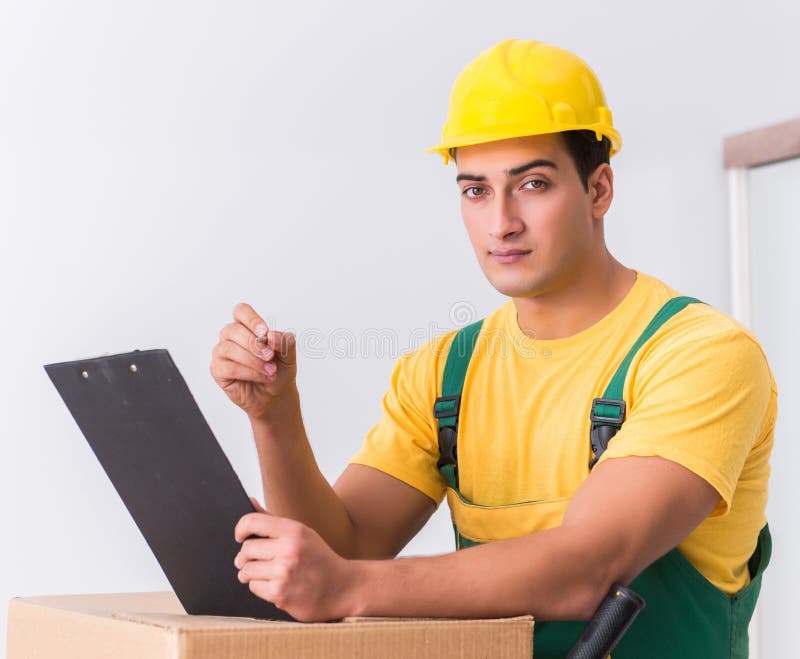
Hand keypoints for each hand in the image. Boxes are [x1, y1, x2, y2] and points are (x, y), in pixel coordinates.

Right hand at [210, 302, 296, 420]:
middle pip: (233, 329)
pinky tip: (263, 377)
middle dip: (254, 344)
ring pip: (229, 348)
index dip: (251, 319)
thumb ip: (284, 342)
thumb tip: (271, 335)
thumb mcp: (289, 355)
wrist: (276, 394)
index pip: (241, 311)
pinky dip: (249, 372)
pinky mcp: (218, 370)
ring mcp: (221, 352)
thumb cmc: (279, 369)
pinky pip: (228, 367)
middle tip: (270, 356)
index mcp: (246, 326)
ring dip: (252, 360)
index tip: (264, 332)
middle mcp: (230, 336)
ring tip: (271, 370)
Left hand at [234, 506, 360, 621]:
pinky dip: (260, 588)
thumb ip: (273, 520)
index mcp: (294, 530)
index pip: (252, 521)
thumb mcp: (301, 534)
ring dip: (252, 574)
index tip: (240, 536)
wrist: (342, 587)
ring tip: (267, 573)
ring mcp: (284, 572)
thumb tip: (250, 501)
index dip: (240, 529)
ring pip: (246, 571)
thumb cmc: (319, 559)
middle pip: (246, 549)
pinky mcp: (280, 594)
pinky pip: (254, 588)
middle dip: (246, 557)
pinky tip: (276, 585)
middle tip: (256, 560)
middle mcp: (288, 549)